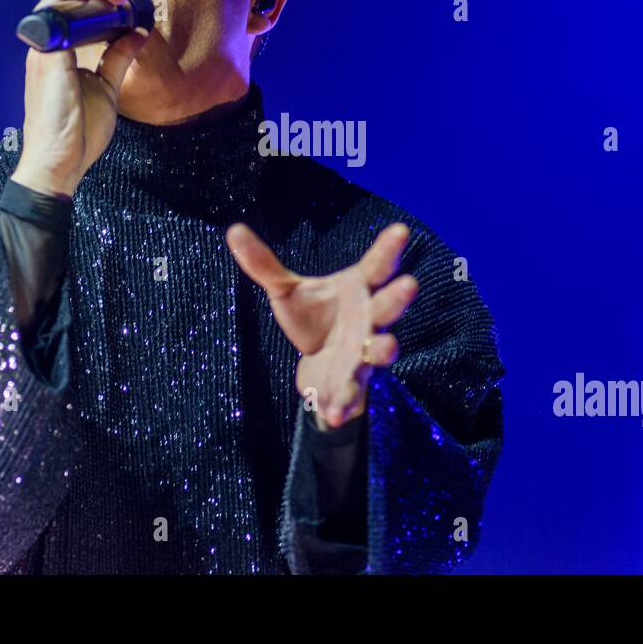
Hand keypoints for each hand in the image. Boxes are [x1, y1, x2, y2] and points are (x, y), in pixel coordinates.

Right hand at [11, 0, 152, 197]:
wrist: (61, 161)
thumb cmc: (78, 131)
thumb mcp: (106, 87)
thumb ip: (117, 58)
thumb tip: (138, 33)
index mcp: (58, 51)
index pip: (72, 8)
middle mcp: (46, 44)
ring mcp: (43, 47)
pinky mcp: (46, 53)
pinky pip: (56, 9)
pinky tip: (106, 1)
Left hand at [226, 221, 418, 429]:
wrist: (319, 362)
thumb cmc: (313, 317)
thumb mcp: (286, 290)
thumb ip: (264, 264)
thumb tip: (233, 230)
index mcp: (358, 289)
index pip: (376, 266)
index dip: (388, 249)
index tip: (401, 230)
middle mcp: (369, 319)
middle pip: (387, 306)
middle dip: (398, 297)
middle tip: (409, 283)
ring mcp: (364, 352)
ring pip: (382, 349)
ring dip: (385, 348)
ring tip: (384, 346)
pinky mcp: (352, 381)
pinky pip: (352, 392)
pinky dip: (344, 403)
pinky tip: (332, 413)